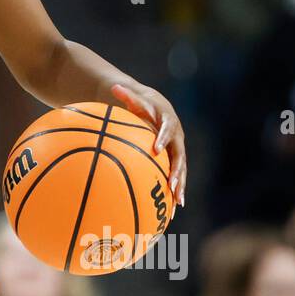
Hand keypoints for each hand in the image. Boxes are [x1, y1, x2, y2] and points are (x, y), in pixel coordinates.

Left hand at [110, 82, 187, 206]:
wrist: (157, 108)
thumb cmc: (141, 103)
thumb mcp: (133, 97)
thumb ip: (125, 94)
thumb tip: (113, 86)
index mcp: (168, 122)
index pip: (167, 129)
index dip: (164, 138)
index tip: (157, 149)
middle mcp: (176, 138)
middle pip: (179, 156)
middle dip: (177, 171)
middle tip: (171, 183)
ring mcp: (177, 150)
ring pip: (181, 170)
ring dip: (180, 186)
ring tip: (177, 203)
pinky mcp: (174, 160)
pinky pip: (175, 176)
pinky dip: (174, 191)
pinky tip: (171, 210)